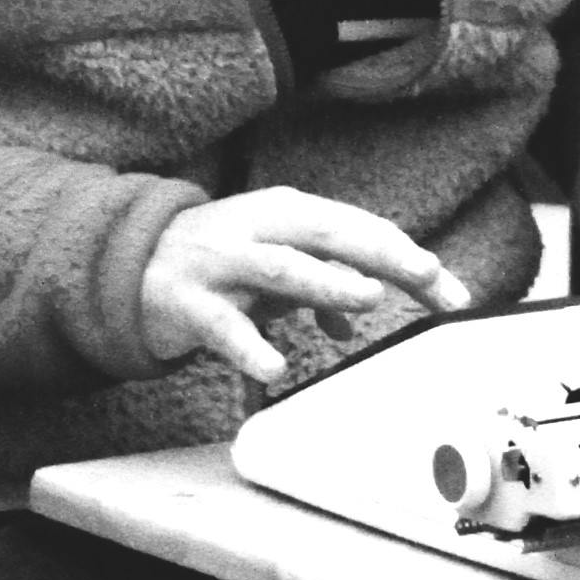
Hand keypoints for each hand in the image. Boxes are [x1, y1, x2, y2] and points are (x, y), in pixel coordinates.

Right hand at [140, 186, 470, 387]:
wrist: (127, 262)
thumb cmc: (218, 260)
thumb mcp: (273, 263)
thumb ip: (319, 285)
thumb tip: (354, 320)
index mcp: (287, 212)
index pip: (360, 229)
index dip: (408, 256)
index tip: (452, 293)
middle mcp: (258, 229)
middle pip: (329, 234)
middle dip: (382, 253)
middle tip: (428, 275)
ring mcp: (222, 263)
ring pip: (281, 269)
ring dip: (326, 283)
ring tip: (366, 299)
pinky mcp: (189, 303)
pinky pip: (224, 328)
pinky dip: (251, 347)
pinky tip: (275, 367)